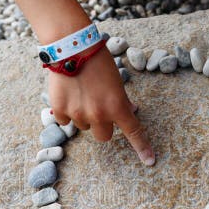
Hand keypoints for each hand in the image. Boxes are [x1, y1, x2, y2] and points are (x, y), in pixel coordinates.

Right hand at [49, 46, 154, 164]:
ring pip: (84, 127)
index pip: (133, 132)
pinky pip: (65, 121)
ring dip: (84, 116)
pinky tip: (68, 95)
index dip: (142, 147)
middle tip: (98, 108)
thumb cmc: (98, 61)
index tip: (149, 161)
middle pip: (104, 136)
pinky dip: (66, 112)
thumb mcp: (117, 80)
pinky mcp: (60, 110)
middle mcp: (98, 115)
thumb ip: (121, 100)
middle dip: (103, 126)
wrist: (71, 47)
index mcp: (117, 107)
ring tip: (81, 94)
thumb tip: (129, 112)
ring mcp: (78, 114)